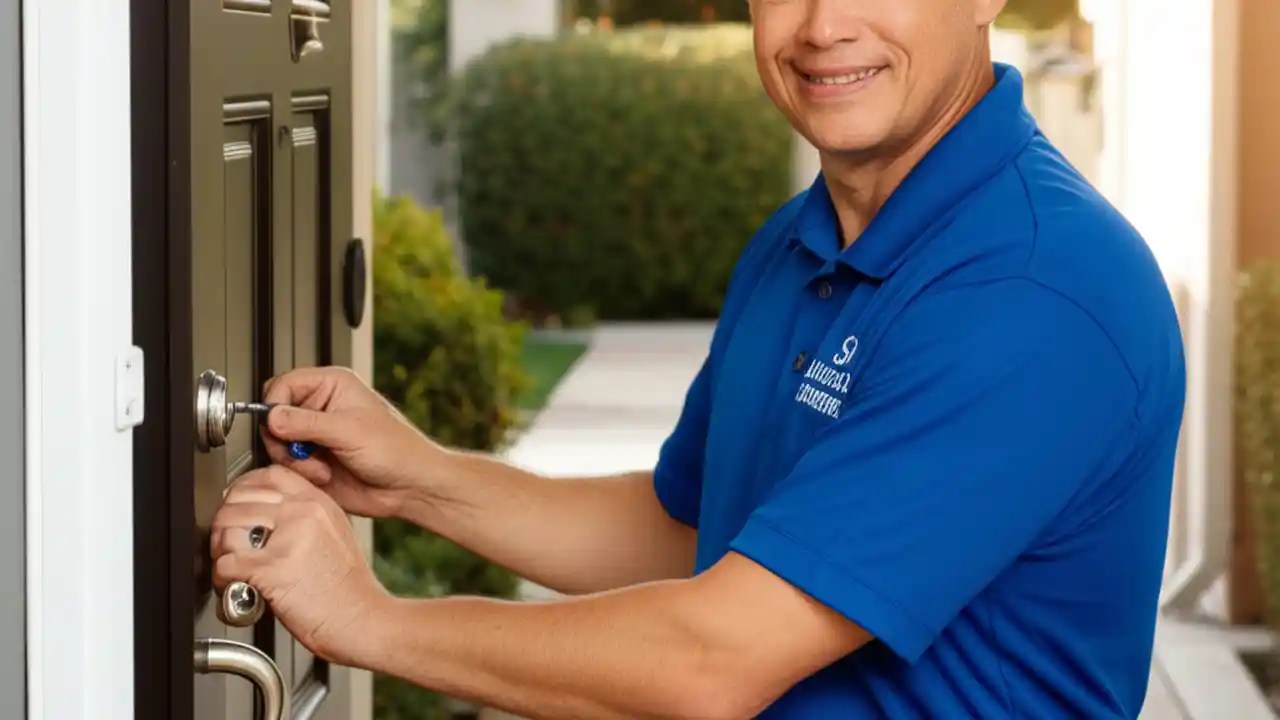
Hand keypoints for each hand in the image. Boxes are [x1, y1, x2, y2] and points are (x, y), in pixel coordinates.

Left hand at [211, 465, 389, 664]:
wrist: (362, 619)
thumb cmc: (349, 590)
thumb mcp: (335, 536)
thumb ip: (304, 520)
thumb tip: (264, 520)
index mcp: (318, 502)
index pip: (269, 475)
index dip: (244, 489)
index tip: (238, 505)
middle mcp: (303, 513)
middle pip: (240, 499)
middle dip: (224, 522)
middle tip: (227, 543)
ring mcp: (288, 538)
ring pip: (228, 528)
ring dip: (220, 550)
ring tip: (229, 566)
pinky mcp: (273, 568)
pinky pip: (226, 563)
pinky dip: (221, 578)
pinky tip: (234, 586)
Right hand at [261, 366, 440, 518]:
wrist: (409, 486)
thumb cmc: (396, 450)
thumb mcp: (349, 431)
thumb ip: (307, 423)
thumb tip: (272, 416)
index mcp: (331, 386)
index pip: (283, 385)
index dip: (275, 405)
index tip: (279, 426)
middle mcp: (319, 408)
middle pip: (274, 416)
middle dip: (283, 438)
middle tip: (303, 449)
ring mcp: (315, 435)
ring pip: (276, 443)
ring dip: (294, 460)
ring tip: (321, 467)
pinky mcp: (312, 460)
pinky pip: (286, 466)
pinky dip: (299, 474)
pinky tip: (323, 475)